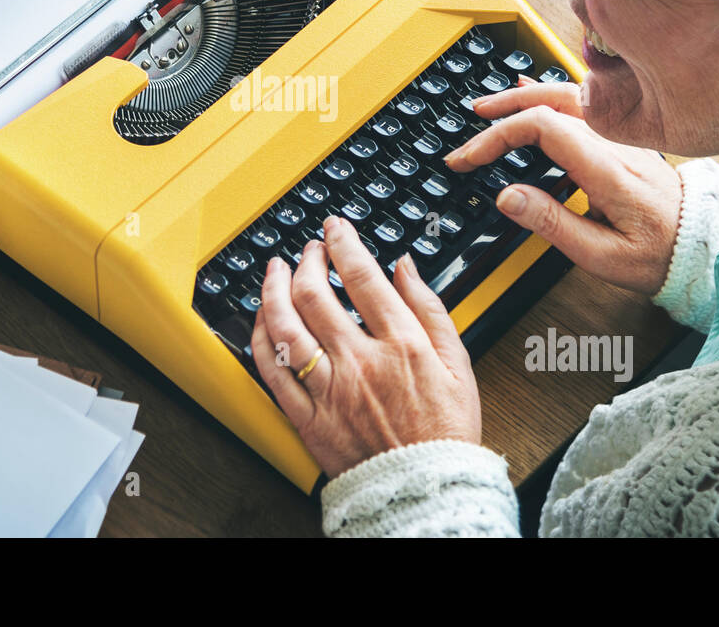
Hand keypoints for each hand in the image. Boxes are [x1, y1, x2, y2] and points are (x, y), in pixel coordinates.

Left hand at [251, 216, 480, 477]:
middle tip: (307, 249)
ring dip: (273, 289)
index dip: (343, 242)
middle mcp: (360, 362)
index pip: (362, 276)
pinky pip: (272, 371)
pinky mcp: (307, 418)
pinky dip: (261, 337)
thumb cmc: (444, 430)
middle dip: (306, 260)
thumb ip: (429, 307)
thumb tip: (406, 266)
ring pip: (285, 326)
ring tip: (274, 270)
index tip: (335, 228)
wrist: (425, 489)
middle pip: (315, 294)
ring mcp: (329, 390)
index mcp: (400, 344)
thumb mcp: (457, 362)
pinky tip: (261, 319)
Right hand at [443, 77, 681, 296]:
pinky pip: (582, 105)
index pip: (543, 128)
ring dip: (523, 97)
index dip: (498, 137)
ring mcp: (621, 138)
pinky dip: (549, 97)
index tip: (471, 158)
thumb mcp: (602, 256)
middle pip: (552, 101)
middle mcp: (615, 144)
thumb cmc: (659, 256)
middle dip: (503, 111)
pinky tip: (533, 97)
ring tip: (491, 107)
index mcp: (607, 170)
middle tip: (470, 126)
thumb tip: (508, 196)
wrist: (705, 247)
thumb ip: (552, 224)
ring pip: (567, 96)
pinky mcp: (624, 141)